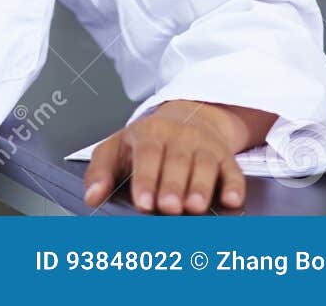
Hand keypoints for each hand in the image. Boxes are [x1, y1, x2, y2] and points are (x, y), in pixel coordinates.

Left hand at [82, 100, 274, 213]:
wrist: (189, 117)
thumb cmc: (148, 141)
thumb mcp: (117, 147)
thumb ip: (101, 171)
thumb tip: (91, 197)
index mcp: (149, 133)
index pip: (147, 155)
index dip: (145, 179)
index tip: (142, 202)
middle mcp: (179, 137)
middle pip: (177, 162)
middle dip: (172, 186)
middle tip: (168, 208)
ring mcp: (205, 146)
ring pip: (206, 166)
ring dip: (201, 188)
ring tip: (194, 208)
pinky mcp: (227, 158)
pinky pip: (234, 172)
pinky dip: (235, 186)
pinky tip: (232, 201)